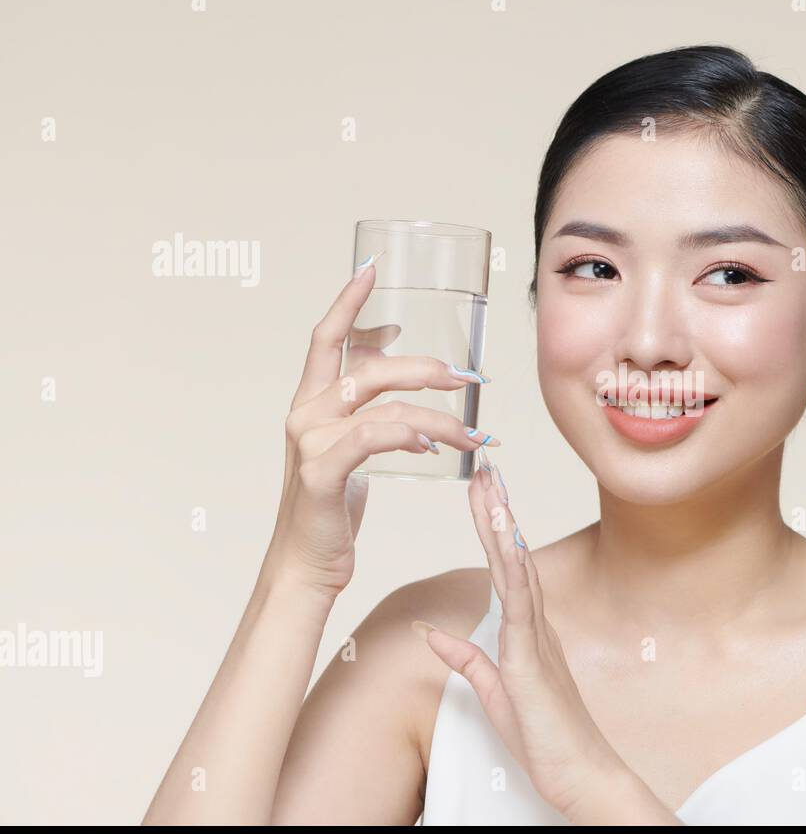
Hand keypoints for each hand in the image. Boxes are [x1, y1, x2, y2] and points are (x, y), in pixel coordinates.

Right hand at [260, 256, 498, 601]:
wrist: (304, 564)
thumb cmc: (331, 506)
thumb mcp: (347, 445)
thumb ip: (364, 403)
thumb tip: (393, 355)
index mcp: (310, 401)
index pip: (325, 337)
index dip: (347, 300)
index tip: (371, 269)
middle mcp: (304, 413)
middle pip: (371, 368)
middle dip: (426, 368)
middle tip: (468, 380)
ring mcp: (309, 442)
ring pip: (385, 407)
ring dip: (439, 418)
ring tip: (473, 435)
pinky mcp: (321, 474)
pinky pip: (373, 439)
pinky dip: (409, 437)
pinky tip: (432, 450)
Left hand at [414, 456, 649, 821]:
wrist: (582, 775)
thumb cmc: (547, 740)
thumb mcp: (494, 693)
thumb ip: (465, 658)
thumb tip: (428, 631)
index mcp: (525, 631)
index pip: (504, 566)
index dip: (491, 526)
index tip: (480, 490)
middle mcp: (535, 625)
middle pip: (512, 554)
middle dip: (496, 509)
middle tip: (484, 466)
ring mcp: (537, 637)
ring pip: (517, 567)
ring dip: (502, 524)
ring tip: (490, 484)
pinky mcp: (532, 657)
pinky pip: (520, 602)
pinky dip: (511, 566)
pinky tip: (503, 539)